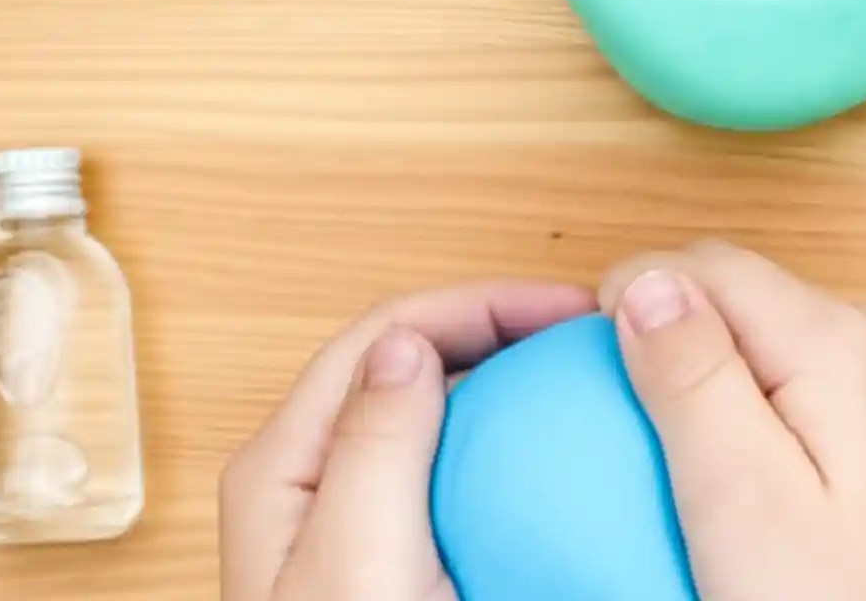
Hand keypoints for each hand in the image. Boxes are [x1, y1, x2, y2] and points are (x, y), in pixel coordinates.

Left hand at [220, 282, 596, 600]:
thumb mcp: (355, 562)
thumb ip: (372, 447)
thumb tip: (409, 345)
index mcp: (285, 458)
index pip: (385, 337)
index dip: (476, 305)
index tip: (562, 311)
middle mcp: (310, 472)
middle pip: (407, 361)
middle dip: (493, 329)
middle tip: (579, 336)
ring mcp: (347, 510)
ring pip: (429, 412)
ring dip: (499, 381)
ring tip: (572, 378)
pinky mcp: (384, 548)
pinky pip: (446, 472)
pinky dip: (499, 447)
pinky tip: (550, 464)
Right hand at [601, 241, 865, 600]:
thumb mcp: (748, 503)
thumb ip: (693, 378)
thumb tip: (645, 284)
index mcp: (839, 339)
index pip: (701, 264)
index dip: (627, 304)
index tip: (591, 380)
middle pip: (736, 301)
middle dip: (668, 349)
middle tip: (634, 445)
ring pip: (768, 349)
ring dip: (710, 390)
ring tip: (682, 476)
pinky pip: (807, 398)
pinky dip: (758, 426)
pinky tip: (748, 499)